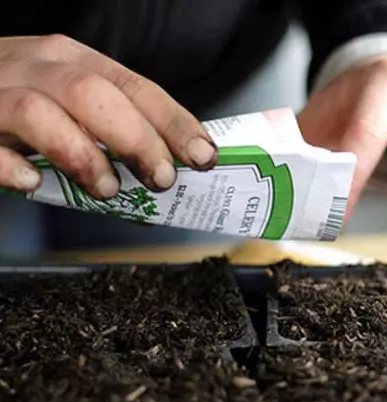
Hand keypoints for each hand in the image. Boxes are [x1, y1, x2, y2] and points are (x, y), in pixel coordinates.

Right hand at [0, 35, 216, 198]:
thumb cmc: (21, 102)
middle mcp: (36, 69)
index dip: (174, 122)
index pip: (135, 87)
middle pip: (94, 94)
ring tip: (107, 189)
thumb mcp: (70, 100)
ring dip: (83, 155)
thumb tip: (166, 170)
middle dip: (137, 139)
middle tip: (161, 179)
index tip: (202, 155)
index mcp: (72, 61)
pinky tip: (33, 182)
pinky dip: (11, 166)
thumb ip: (111, 126)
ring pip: (39, 113)